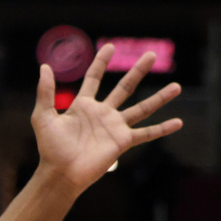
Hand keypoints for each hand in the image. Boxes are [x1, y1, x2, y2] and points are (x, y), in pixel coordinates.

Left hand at [32, 44, 182, 191]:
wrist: (60, 173)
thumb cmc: (50, 148)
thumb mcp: (43, 117)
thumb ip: (45, 92)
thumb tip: (44, 67)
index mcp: (83, 106)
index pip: (94, 79)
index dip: (100, 63)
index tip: (109, 47)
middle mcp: (102, 114)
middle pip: (124, 87)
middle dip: (138, 71)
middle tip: (151, 54)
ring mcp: (114, 127)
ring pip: (142, 108)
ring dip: (160, 98)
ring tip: (178, 86)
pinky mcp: (122, 142)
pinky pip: (146, 133)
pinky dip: (162, 129)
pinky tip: (178, 122)